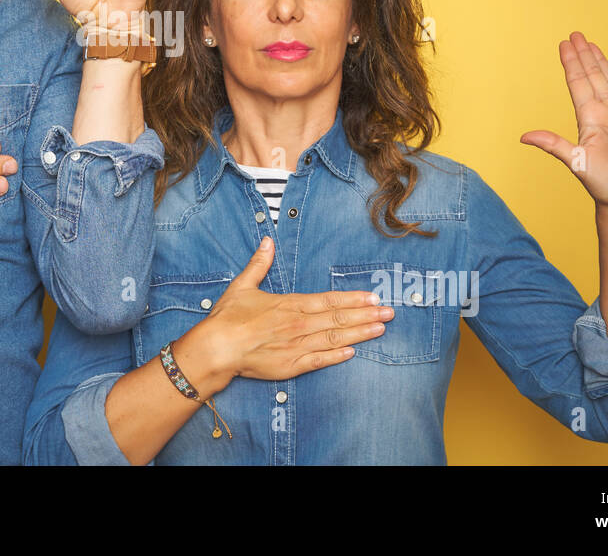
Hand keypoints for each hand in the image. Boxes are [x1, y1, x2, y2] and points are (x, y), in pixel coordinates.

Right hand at [175, 237, 389, 395]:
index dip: (353, 298)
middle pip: (338, 318)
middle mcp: (298, 324)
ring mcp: (296, 346)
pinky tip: (353, 353)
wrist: (217, 348)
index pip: (329, 300)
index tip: (373, 296)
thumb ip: (259, 264)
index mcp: (290, 304)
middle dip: (366, 315)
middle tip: (390, 312)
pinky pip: (319, 361)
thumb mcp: (243, 285)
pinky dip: (337, 356)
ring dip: (360, 334)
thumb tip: (267, 241)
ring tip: (381, 329)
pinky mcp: (291, 365)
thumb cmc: (228, 317)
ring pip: (334, 338)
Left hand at [520, 31, 607, 211]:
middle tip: (576, 34)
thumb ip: (553, 145)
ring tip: (593, 45)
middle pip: (592, 76)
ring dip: (602, 63)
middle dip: (584, 55)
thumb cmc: (601, 184)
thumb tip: (524, 137)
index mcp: (588, 118)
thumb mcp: (576, 162)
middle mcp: (605, 112)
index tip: (564, 44)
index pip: (578, 83)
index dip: (572, 63)